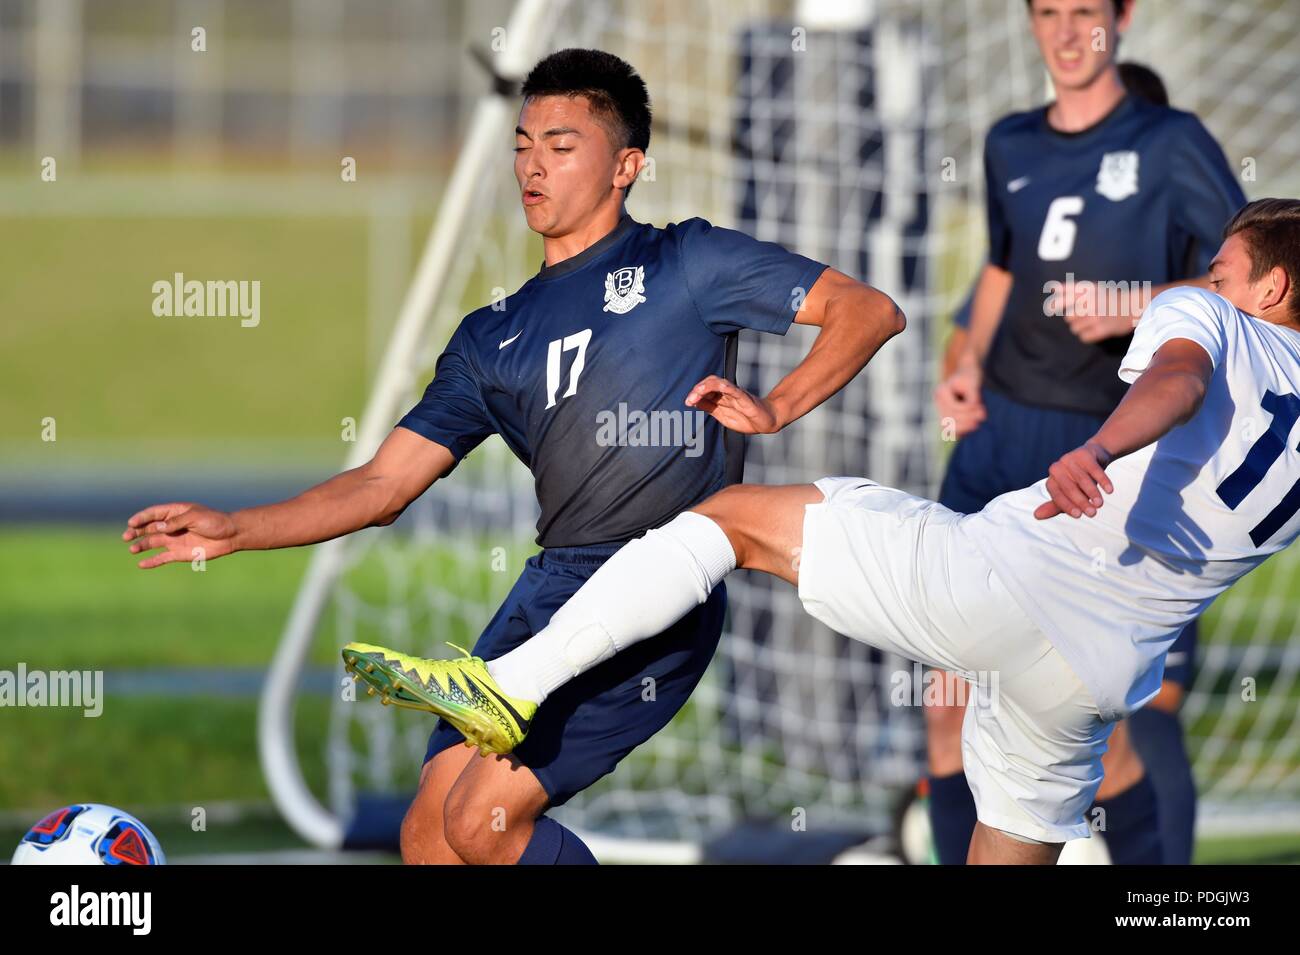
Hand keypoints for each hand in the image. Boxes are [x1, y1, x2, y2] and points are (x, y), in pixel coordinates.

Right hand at [123, 502, 238, 568]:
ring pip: (153, 542)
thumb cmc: (214, 522)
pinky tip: (141, 564)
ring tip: (132, 549)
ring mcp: (174, 540)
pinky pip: (162, 558)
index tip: (132, 523)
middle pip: (149, 528)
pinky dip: (152, 561)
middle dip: (136, 532)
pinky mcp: (179, 553)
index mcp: (175, 512)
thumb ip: (176, 522)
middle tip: (126, 536)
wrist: (230, 536)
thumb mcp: (195, 517)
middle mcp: (172, 526)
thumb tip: (157, 527)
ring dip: (141, 545)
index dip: (141, 518)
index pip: (153, 514)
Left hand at [685, 375, 780, 433]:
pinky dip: (727, 387)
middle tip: (689, 399)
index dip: (695, 393)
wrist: (767, 421)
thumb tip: (694, 402)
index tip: (687, 402)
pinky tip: (720, 387)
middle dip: (698, 390)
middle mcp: (728, 393)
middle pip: (711, 383)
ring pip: (721, 384)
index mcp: (722, 397)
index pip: (706, 389)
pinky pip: (735, 390)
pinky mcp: (746, 399)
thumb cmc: (747, 418)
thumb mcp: (723, 416)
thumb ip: (710, 408)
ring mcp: (737, 394)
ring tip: (698, 392)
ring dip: (708, 386)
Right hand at [934, 358, 985, 437]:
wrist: (965, 374)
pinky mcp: (946, 416)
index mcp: (941, 391)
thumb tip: (979, 413)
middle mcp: (938, 402)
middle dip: (968, 418)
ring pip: (949, 426)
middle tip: (983, 415)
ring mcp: (940, 410)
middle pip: (950, 418)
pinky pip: (951, 429)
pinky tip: (973, 425)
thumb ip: (974, 397)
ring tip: (978, 422)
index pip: (953, 407)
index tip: (981, 406)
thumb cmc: (970, 376)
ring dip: (965, 426)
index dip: (968, 409)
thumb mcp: (973, 383)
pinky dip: (963, 429)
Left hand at [1034, 441, 1114, 519]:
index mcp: (1051, 480)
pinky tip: (1109, 490)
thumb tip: (1036, 516)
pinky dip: (1103, 481)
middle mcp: (1057, 469)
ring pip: (1082, 479)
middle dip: (1081, 502)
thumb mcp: (1067, 494)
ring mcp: (1069, 459)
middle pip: (1069, 488)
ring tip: (1100, 504)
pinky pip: (1095, 470)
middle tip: (1093, 513)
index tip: (1079, 516)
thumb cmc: (1078, 481)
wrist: (1093, 457)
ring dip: (1092, 493)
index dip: (1067, 506)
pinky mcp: (1084, 454)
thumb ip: (1055, 506)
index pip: (1057, 496)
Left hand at [1053, 282, 1139, 343]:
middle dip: (1074, 319)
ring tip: (1091, 323)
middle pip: (1068, 318)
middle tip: (1085, 316)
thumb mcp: (1092, 288)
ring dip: (1081, 328)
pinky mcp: (1102, 330)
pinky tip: (1095, 330)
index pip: (1062, 300)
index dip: (1053, 306)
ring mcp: (1096, 317)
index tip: (1051, 310)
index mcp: (1087, 291)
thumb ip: (1072, 288)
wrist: (1132, 307)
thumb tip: (1053, 288)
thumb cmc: (1109, 297)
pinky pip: (1084, 337)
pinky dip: (1088, 335)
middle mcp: (1090, 303)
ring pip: (1074, 329)